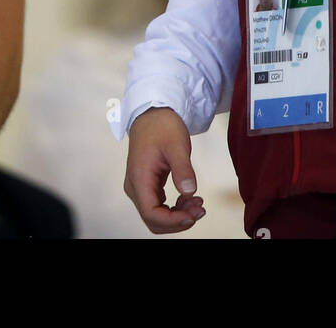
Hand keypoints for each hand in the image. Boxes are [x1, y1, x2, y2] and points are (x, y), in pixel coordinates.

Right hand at [124, 107, 205, 233]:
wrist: (153, 113)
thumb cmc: (162, 126)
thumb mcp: (177, 145)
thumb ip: (183, 169)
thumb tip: (189, 192)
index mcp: (139, 178)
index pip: (151, 213)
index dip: (173, 221)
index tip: (193, 215)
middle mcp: (135, 187)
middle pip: (153, 220)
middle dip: (178, 221)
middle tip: (200, 209)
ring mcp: (139, 187)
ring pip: (156, 216)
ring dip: (178, 216)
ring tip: (198, 204)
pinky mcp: (146, 185)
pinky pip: (158, 206)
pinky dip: (175, 209)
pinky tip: (190, 200)